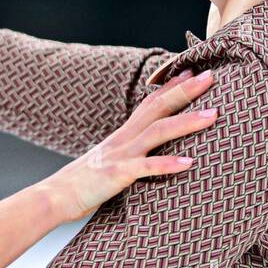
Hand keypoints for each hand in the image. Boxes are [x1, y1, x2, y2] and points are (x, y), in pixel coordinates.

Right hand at [42, 69, 217, 222]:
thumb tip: (142, 154)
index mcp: (121, 136)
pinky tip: (190, 163)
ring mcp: (120, 155)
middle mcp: (123, 139)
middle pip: (157, 108)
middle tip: (211, 77)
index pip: (149, 103)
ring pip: (158, 132)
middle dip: (185, 91)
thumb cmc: (81, 184)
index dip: (170, 86)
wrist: (54, 197)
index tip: (191, 70)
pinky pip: (146, 168)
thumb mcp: (107, 161)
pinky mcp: (117, 175)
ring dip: (187, 121)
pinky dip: (168, 164)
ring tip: (213, 115)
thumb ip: (126, 154)